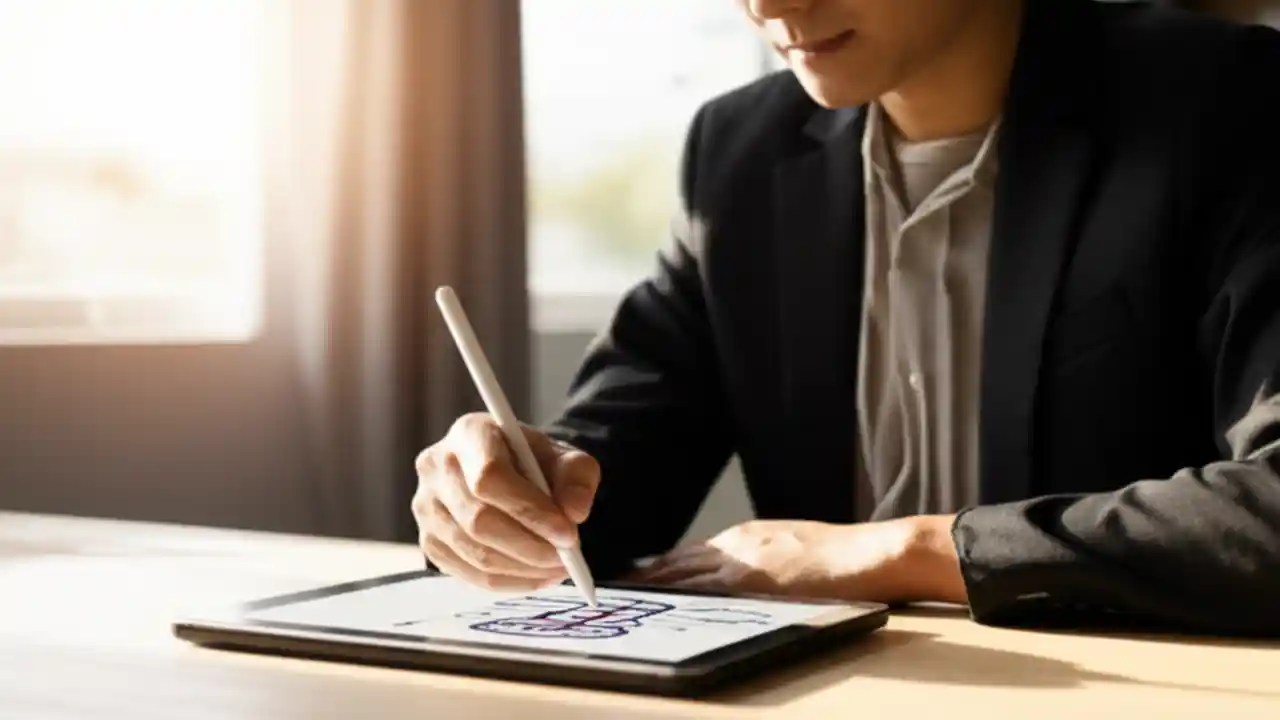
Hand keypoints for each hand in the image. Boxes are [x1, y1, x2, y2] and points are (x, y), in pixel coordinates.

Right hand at [412, 413, 599, 590]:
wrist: (508, 471)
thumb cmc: (533, 462)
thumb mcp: (565, 457)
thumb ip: (577, 478)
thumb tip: (574, 512)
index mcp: (469, 434)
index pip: (490, 477)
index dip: (530, 511)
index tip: (568, 533)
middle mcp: (437, 468)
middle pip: (479, 521)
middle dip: (530, 547)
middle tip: (567, 558)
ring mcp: (426, 508)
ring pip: (476, 554)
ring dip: (524, 569)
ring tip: (558, 568)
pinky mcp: (429, 542)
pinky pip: (470, 575)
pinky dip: (510, 582)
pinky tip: (537, 576)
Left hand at [628, 516, 966, 604]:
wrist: (872, 553)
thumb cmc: (844, 559)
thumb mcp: (793, 551)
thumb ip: (763, 563)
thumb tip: (744, 584)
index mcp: (746, 538)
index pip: (689, 556)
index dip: (657, 570)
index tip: (631, 580)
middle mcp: (735, 546)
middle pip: (674, 563)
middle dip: (640, 578)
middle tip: (607, 590)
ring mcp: (741, 563)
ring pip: (677, 574)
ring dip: (645, 588)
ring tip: (614, 599)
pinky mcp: (751, 581)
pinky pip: (697, 590)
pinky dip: (669, 597)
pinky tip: (649, 606)